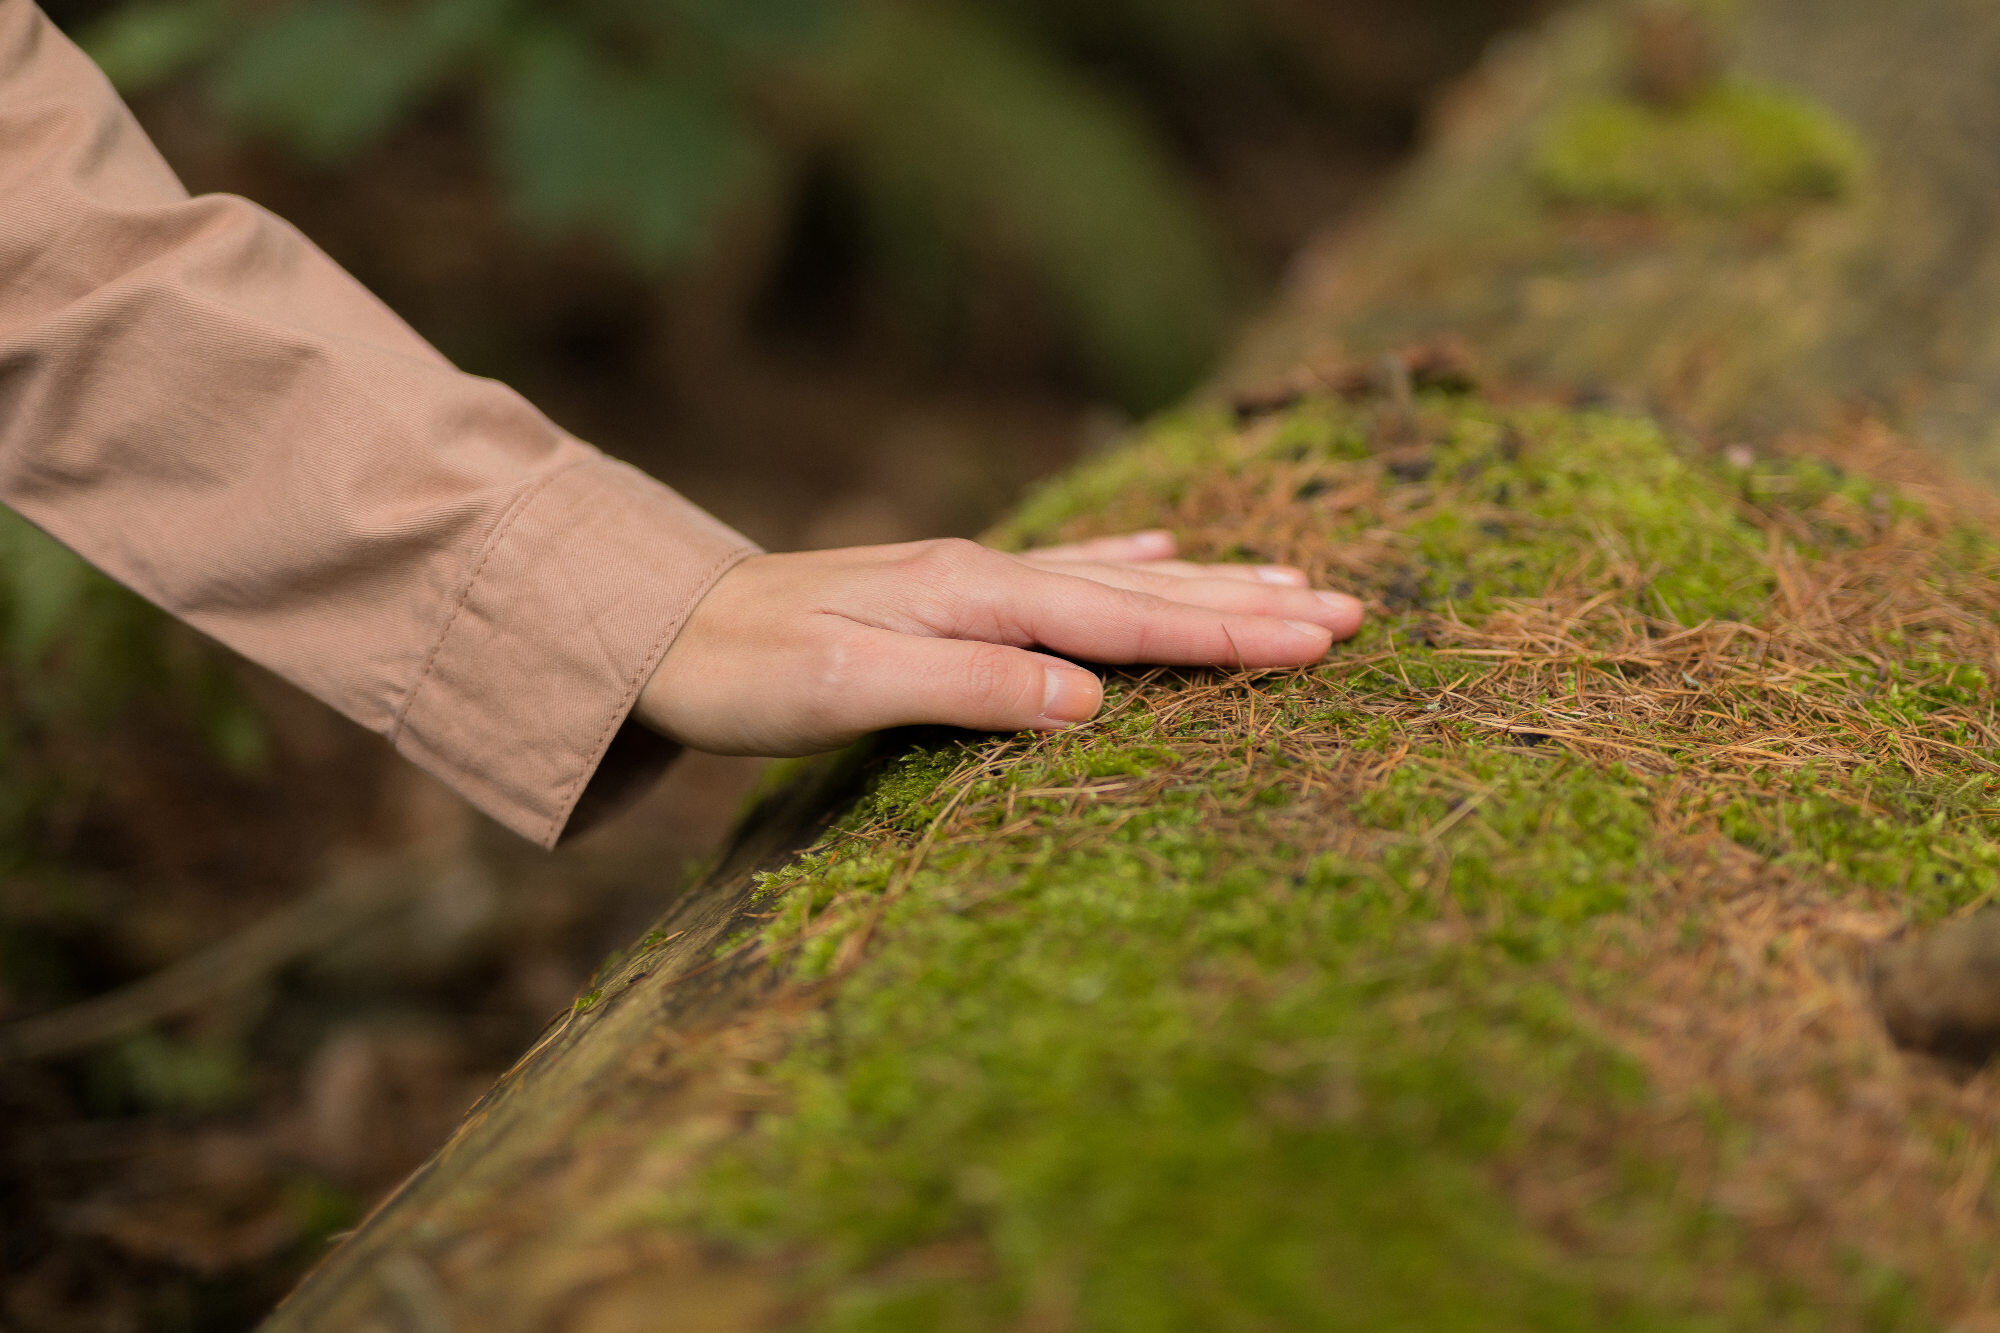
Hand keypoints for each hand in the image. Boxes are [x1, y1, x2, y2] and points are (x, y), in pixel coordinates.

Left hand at [636, 531, 1362, 755]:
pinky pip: (1068, 572)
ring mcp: (972, 575)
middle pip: (1145, 588)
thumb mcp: (847, 687)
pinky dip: (1131, 564)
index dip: (1226, 634)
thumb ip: (969, 688)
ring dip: (1211, 584)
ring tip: (1296, 582)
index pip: (1126, 619)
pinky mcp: (950, 590)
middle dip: (1249, 605)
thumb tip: (1090, 701)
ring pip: (1120, 576)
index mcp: (975, 597)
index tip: (1320, 638)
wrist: (660, 627)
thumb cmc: (746, 671)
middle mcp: (987, 573)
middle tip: (1353, 612)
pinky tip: (1168, 548)